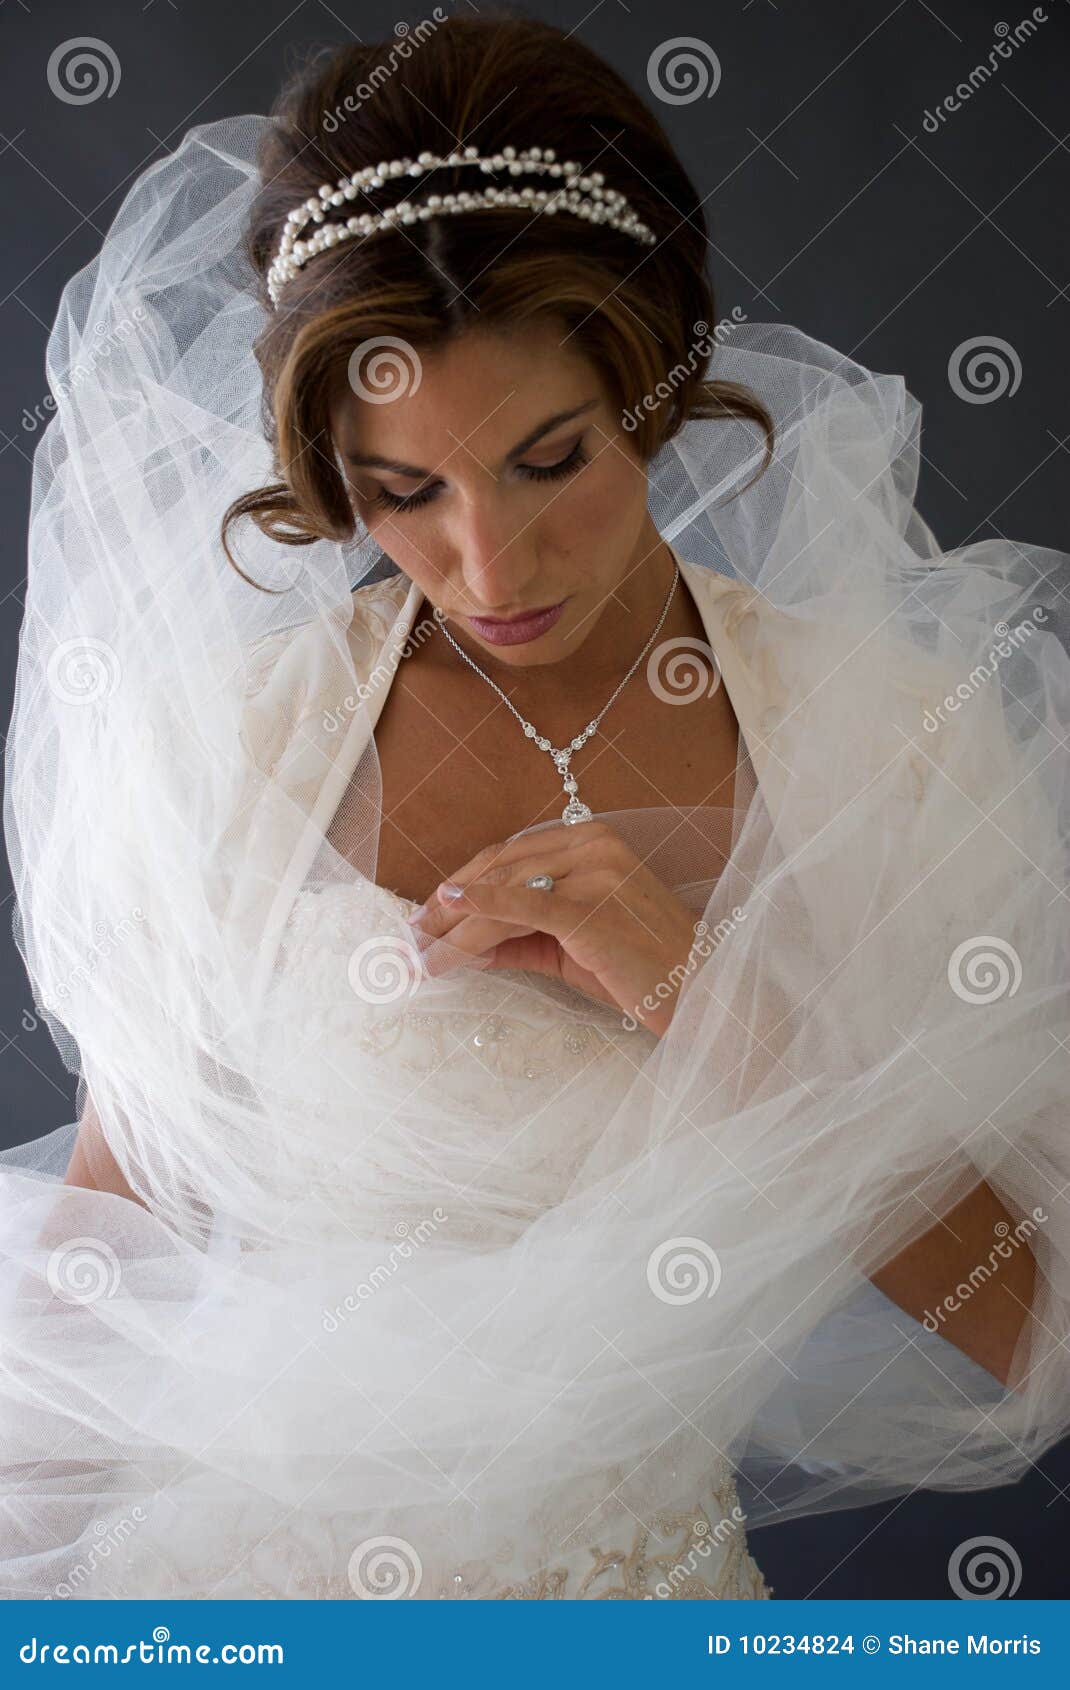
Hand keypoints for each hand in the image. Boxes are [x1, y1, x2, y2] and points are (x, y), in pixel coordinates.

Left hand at [409, 819, 708, 1036]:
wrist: (699, 990)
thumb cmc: (640, 968)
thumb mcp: (572, 947)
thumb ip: (520, 940)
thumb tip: (466, 947)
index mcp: (591, 840)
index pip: (510, 856)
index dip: (463, 882)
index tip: (428, 912)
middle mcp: (593, 845)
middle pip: (501, 869)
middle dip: (448, 904)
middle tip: (412, 936)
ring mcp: (595, 873)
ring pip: (505, 892)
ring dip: (455, 926)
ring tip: (424, 954)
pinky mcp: (593, 909)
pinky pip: (526, 905)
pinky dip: (484, 907)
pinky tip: (452, 912)